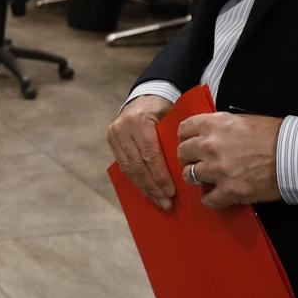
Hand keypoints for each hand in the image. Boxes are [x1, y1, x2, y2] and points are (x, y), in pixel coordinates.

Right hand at [108, 94, 175, 208]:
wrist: (146, 95)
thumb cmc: (165, 109)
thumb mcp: (173, 118)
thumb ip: (175, 139)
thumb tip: (185, 169)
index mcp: (141, 120)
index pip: (150, 154)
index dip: (160, 175)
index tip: (171, 191)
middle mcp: (123, 127)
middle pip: (138, 165)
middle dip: (153, 187)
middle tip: (166, 202)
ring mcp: (115, 134)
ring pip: (129, 168)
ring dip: (145, 188)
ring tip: (158, 201)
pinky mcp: (112, 140)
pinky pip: (124, 166)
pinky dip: (137, 180)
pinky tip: (148, 191)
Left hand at [175, 113, 283, 208]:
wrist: (295, 154)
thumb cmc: (274, 135)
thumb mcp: (242, 119)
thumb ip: (220, 126)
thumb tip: (207, 133)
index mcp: (214, 124)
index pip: (184, 130)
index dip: (185, 137)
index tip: (189, 143)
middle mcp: (211, 145)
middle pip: (183, 154)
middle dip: (188, 158)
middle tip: (197, 162)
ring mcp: (218, 169)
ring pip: (190, 176)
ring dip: (197, 178)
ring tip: (207, 179)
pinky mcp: (229, 190)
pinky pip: (207, 199)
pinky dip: (210, 199)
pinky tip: (215, 196)